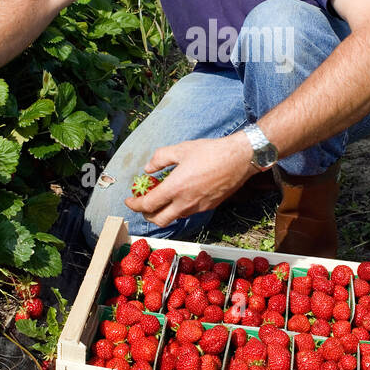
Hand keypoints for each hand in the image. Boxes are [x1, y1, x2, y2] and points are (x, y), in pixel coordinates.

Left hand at [125, 132, 254, 227]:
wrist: (240, 159)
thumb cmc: (211, 152)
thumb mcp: (181, 149)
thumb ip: (160, 159)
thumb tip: (148, 168)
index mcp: (175, 188)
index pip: (148, 205)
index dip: (134, 204)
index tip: (129, 200)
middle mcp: (185, 203)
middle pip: (158, 220)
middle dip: (147, 214)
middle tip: (143, 203)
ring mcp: (198, 207)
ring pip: (174, 217)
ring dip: (163, 211)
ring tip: (162, 196)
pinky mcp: (208, 207)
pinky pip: (188, 212)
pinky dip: (178, 207)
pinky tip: (181, 193)